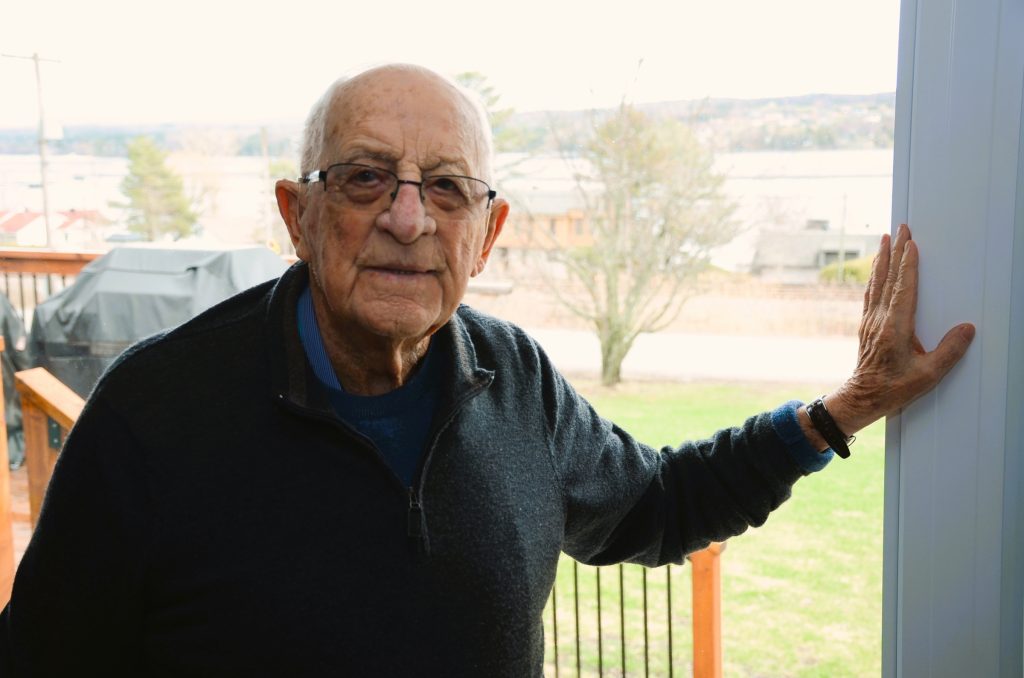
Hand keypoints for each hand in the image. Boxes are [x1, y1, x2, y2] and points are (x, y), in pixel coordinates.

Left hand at [804, 224, 974, 445]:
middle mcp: (878, 320)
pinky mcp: (866, 326)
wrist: (862, 398)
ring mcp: (870, 322)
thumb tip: (968, 328)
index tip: (912, 244)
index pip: (903, 289)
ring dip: (882, 260)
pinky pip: (870, 294)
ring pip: (876, 283)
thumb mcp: (928, 375)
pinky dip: (875, 277)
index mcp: (894, 328)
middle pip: (887, 278)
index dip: (908, 265)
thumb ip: (949, 351)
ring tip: (885, 239)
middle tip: (900, 228)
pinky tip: (877, 270)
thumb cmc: (893, 389)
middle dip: (895, 252)